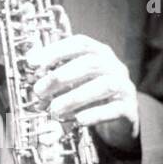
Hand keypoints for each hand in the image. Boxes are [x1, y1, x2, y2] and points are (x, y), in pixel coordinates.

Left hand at [25, 34, 138, 149]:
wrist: (121, 119)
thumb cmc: (93, 97)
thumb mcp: (76, 84)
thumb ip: (58, 80)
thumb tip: (33, 82)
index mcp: (101, 53)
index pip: (80, 43)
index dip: (56, 50)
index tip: (33, 62)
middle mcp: (114, 66)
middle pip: (90, 63)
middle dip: (61, 76)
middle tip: (39, 91)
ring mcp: (124, 86)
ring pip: (103, 86)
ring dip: (75, 97)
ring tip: (54, 110)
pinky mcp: (129, 108)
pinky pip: (113, 109)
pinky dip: (94, 114)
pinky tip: (78, 120)